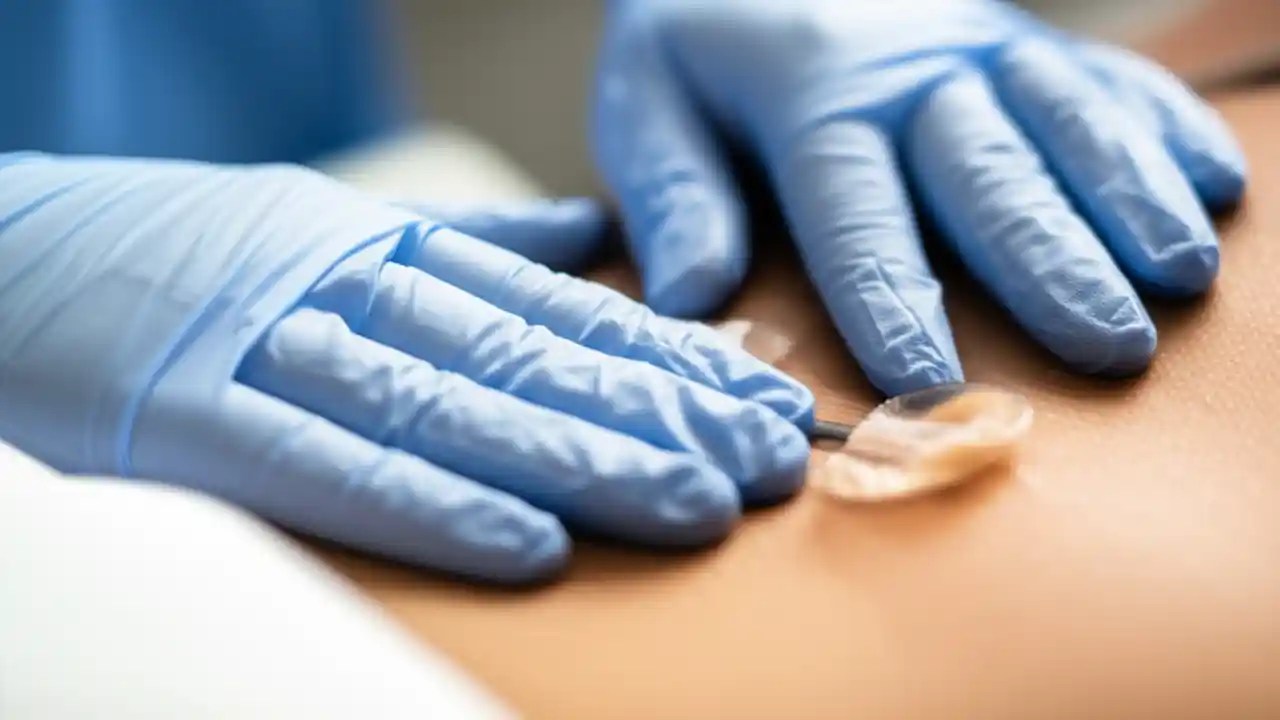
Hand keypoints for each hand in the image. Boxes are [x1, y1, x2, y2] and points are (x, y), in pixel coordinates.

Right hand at [0, 153, 811, 582]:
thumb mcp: (326, 230)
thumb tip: (584, 241)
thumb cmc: (168, 252)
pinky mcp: (184, 410)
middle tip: (767, 462)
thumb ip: (463, 244)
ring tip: (691, 503)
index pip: (555, 308)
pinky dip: (427, 500)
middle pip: (529, 353)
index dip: (667, 359)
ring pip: (450, 400)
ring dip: (580, 455)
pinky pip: (322, 459)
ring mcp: (268, 344)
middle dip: (658, 411)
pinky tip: (526, 541)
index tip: (762, 402)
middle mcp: (349, 288)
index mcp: (386, 250)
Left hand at [593, 0, 1245, 395]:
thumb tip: (691, 296)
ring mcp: (979, 48)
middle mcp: (910, 71)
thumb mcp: (645, 100)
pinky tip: (1218, 185)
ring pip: (1065, 122)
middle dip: (1051, 262)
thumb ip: (670, 192)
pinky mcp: (1020, 43)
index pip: (856, 209)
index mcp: (810, 94)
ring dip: (1128, 199)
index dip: (891, 298)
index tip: (930, 382)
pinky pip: (1105, 79)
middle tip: (1112, 347)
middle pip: (987, 172)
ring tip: (1181, 276)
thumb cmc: (698, 42)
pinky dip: (1162, 129)